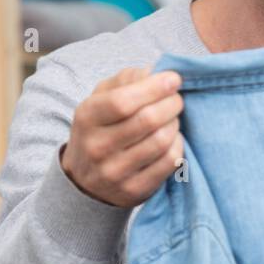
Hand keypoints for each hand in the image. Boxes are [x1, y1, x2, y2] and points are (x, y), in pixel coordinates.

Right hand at [60, 65, 184, 207]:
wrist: (85, 179)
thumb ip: (127, 80)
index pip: (123, 101)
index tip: (174, 79)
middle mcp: (97, 147)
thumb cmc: (100, 128)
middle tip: (177, 99)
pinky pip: (168, 163)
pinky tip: (173, 139)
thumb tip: (158, 73)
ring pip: (161, 141)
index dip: (154, 88)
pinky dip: (178, 145)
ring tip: (174, 118)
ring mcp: (115, 172)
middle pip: (147, 120)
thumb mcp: (101, 98)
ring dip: (175, 124)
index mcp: (87, 117)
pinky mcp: (134, 190)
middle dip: (171, 104)